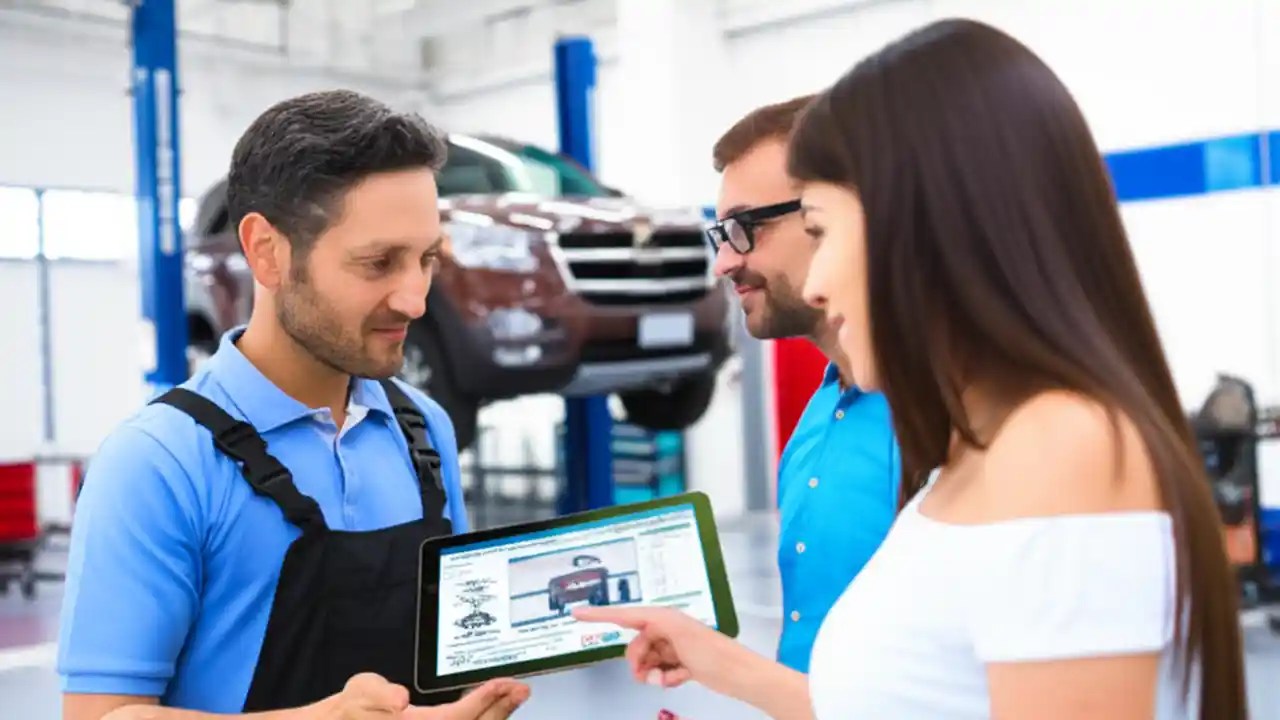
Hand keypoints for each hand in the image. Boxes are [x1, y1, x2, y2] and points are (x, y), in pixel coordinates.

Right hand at [316, 673, 528, 718]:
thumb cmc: (351, 709)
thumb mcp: (359, 692)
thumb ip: (379, 695)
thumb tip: (399, 700)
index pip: (455, 718)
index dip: (481, 701)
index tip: (502, 683)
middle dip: (500, 709)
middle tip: (521, 688)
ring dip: (497, 715)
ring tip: (515, 695)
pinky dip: (485, 719)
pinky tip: (496, 708)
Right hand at [572, 606, 752, 696]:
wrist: (738, 674)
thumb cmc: (711, 653)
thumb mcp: (680, 634)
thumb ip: (654, 624)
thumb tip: (633, 619)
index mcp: (663, 617)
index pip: (625, 614)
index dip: (600, 614)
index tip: (576, 613)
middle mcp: (666, 628)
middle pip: (635, 645)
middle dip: (637, 662)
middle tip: (648, 676)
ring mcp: (673, 646)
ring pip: (646, 660)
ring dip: (652, 673)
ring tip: (667, 680)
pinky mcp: (680, 662)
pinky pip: (659, 670)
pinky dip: (664, 678)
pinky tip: (678, 679)